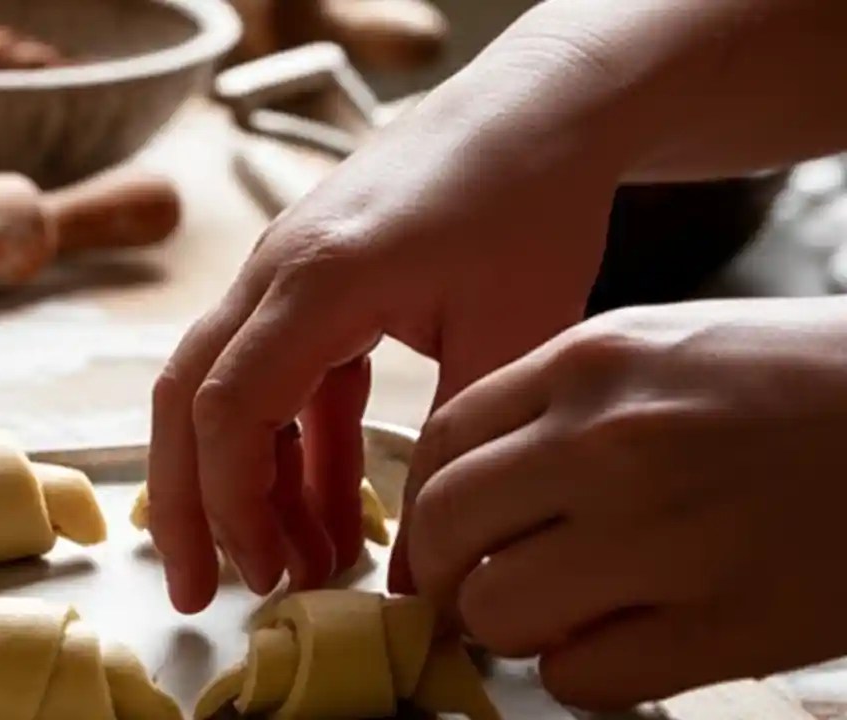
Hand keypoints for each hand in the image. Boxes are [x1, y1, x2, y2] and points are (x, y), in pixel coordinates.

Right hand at [146, 38, 625, 613]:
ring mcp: (285, 277)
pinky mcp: (312, 289)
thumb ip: (453, 457)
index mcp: (319, 279)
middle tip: (206, 595)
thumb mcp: (511, 339)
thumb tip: (423, 578)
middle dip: (188, 503)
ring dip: (248, 482)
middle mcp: (277, 273)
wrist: (536, 113)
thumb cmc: (530, 205)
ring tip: (294, 568)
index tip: (265, 574)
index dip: (232, 501)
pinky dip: (296, 448)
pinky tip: (329, 511)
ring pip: (225, 391)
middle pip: (186, 396)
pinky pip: (281, 378)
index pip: (230, 403)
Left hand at [400, 296, 846, 709]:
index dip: (421, 505)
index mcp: (594, 362)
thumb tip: (476, 487)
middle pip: (448, 529)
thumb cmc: (802, 382)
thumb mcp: (668, 346)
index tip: (433, 540)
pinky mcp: (725, 624)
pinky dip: (581, 674)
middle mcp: (610, 441)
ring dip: (511, 627)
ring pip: (498, 611)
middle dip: (442, 574)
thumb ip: (560, 403)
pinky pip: (581, 679)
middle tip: (467, 593)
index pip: (442, 443)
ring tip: (560, 613)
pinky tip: (624, 643)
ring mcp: (665, 534)